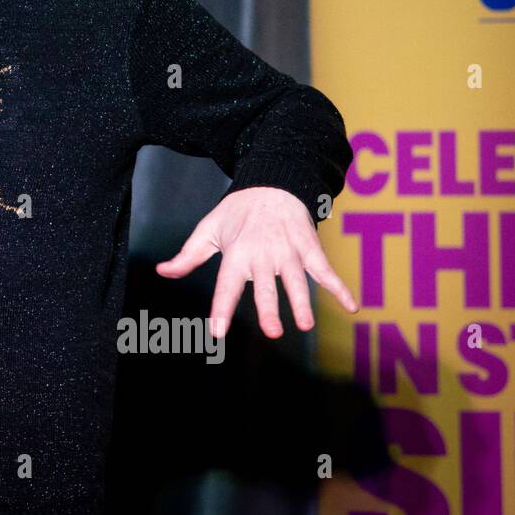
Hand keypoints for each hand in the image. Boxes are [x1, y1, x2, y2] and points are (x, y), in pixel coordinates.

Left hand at [155, 186, 356, 339]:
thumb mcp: (207, 230)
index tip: (218, 331)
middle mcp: (263, 254)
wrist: (271, 183)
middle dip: (269, 308)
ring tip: (305, 324)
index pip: (226, 285)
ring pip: (297, 280)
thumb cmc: (236, 213)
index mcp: (236, 253)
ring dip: (301, 301)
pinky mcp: (310, 247)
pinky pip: (326, 269)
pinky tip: (352, 306)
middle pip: (266, 286)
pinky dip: (340, 287)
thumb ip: (187, 256)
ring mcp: (289, 251)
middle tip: (273, 332)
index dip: (222, 308)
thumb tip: (162, 272)